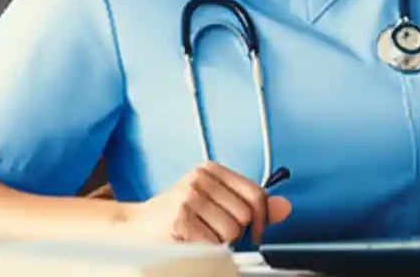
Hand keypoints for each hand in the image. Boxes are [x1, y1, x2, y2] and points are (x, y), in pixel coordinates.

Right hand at [116, 161, 291, 244]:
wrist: (135, 227)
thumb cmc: (177, 216)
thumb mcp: (215, 202)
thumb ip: (250, 205)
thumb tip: (285, 207)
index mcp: (210, 169)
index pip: (256, 193)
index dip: (261, 219)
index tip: (254, 232)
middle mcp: (199, 178)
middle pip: (245, 215)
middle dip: (235, 232)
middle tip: (212, 232)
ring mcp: (188, 197)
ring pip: (231, 231)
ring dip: (219, 243)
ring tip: (200, 236)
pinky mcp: (180, 218)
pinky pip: (214, 244)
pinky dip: (206, 250)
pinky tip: (190, 242)